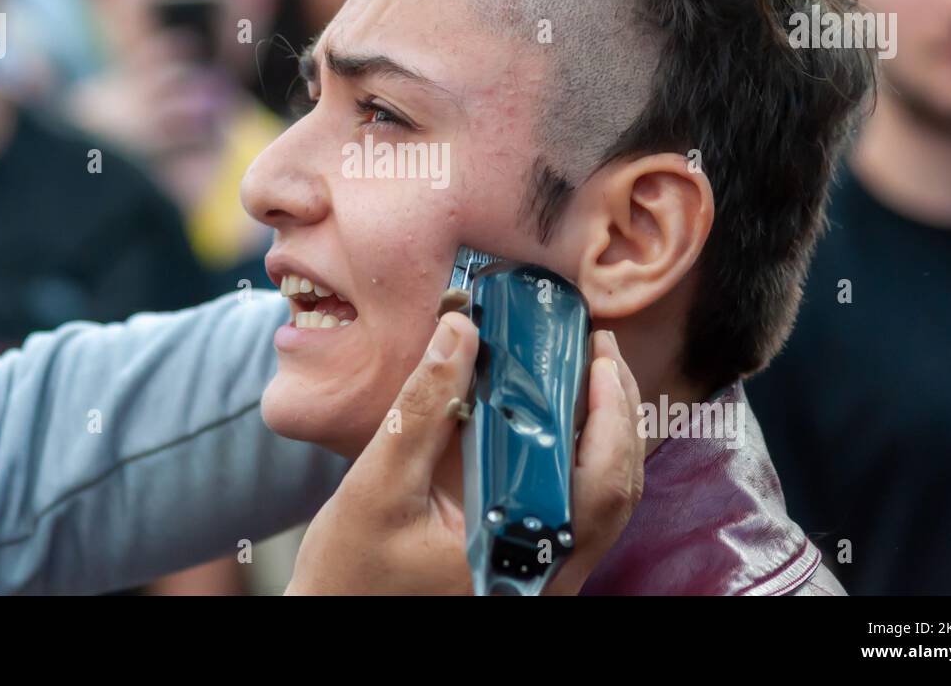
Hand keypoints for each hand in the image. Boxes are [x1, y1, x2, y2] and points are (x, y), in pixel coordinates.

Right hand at [286, 313, 644, 594]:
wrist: (333, 619)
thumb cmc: (350, 570)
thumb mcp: (378, 485)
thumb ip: (422, 409)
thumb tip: (459, 332)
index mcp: (520, 557)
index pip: (598, 484)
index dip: (610, 414)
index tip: (599, 355)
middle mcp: (544, 574)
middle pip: (615, 490)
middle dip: (617, 412)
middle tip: (600, 351)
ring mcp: (541, 576)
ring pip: (602, 503)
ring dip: (604, 436)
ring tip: (586, 375)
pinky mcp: (527, 569)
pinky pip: (576, 511)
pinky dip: (578, 461)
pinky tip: (556, 422)